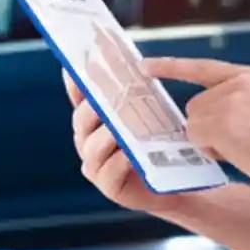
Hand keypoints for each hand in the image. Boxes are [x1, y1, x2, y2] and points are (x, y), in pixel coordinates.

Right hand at [63, 70, 183, 215]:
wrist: (175, 180)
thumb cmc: (159, 141)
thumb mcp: (148, 112)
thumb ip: (134, 93)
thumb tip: (134, 62)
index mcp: (93, 119)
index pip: (78, 96)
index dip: (74, 81)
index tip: (78, 64)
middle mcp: (87, 140)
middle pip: (82, 119)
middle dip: (95, 105)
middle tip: (113, 93)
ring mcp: (94, 164)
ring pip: (93, 146)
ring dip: (109, 133)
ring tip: (125, 124)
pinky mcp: (109, 187)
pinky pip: (108, 172)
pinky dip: (120, 160)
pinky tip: (131, 153)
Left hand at [143, 57, 249, 194]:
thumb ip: (238, 106)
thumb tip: (206, 124)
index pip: (202, 68)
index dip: (171, 67)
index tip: (145, 65)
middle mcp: (236, 83)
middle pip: (195, 107)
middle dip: (207, 129)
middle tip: (241, 143)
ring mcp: (227, 101)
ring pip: (194, 125)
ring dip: (210, 142)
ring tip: (246, 148)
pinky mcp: (220, 122)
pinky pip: (197, 140)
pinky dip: (211, 151)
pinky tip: (239, 153)